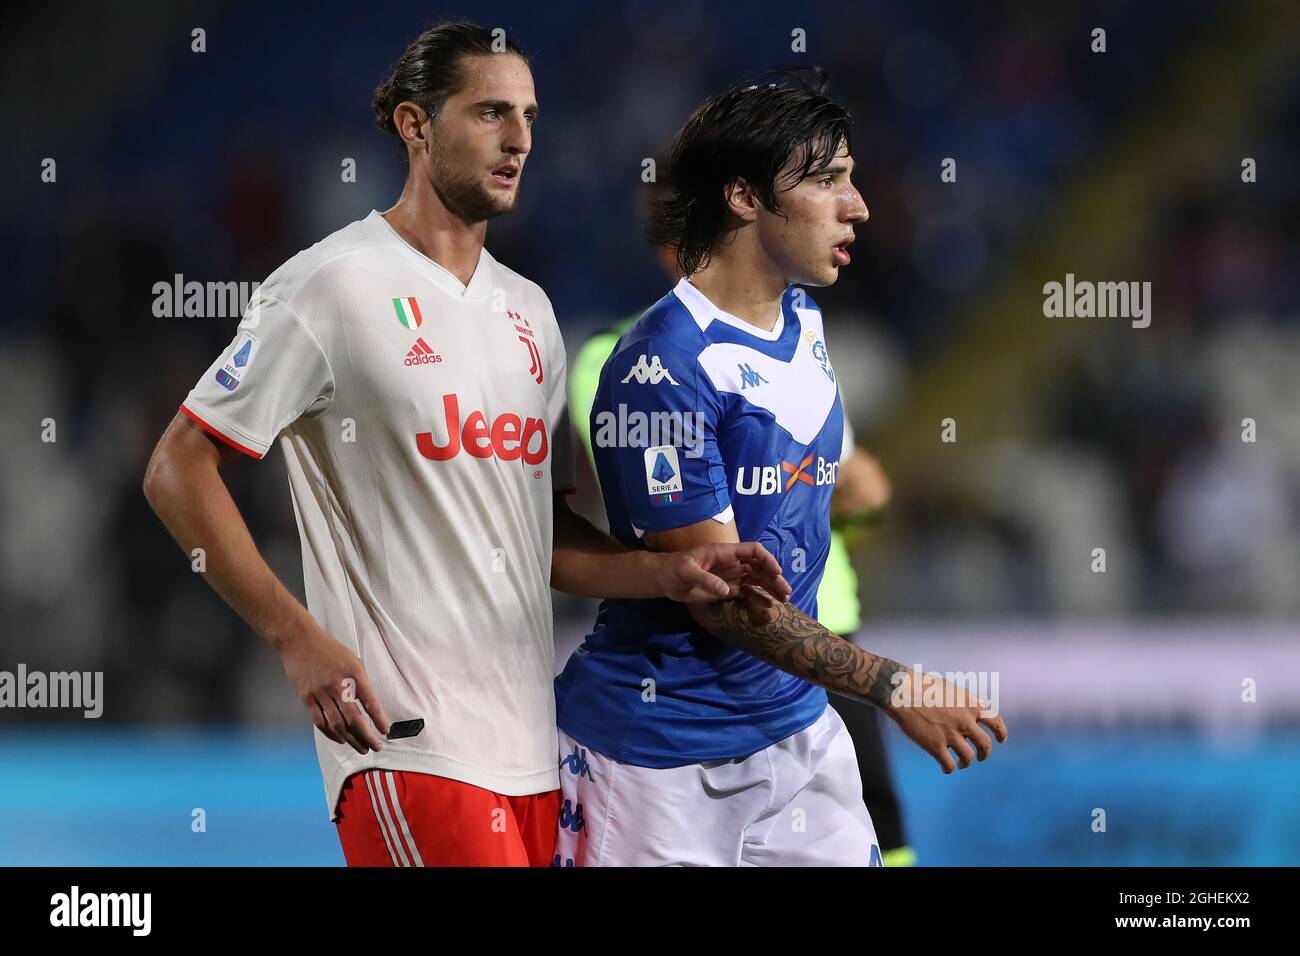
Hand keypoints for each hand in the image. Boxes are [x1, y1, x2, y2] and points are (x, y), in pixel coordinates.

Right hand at [278, 628, 391, 753]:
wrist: (299, 640)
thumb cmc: (330, 650)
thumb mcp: (353, 660)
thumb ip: (361, 682)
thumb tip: (371, 706)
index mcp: (354, 673)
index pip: (370, 702)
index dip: (379, 719)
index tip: (386, 731)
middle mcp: (338, 685)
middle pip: (354, 719)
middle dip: (367, 736)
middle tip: (376, 747)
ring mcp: (320, 693)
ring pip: (338, 724)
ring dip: (351, 740)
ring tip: (362, 748)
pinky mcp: (306, 698)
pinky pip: (320, 722)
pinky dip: (332, 734)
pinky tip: (341, 740)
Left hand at [652, 541, 791, 604]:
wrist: (665, 580)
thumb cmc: (674, 569)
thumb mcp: (687, 572)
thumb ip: (706, 579)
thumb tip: (726, 590)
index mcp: (725, 552)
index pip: (752, 551)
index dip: (766, 559)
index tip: (776, 571)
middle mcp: (732, 563)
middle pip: (760, 567)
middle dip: (774, 578)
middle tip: (786, 592)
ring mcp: (731, 576)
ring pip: (757, 580)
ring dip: (771, 588)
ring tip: (784, 599)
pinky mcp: (728, 589)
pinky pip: (748, 592)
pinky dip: (759, 598)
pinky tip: (768, 605)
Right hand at [883, 670, 1007, 773]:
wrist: (902, 692)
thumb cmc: (923, 686)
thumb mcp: (951, 689)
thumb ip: (964, 701)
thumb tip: (974, 709)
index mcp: (971, 705)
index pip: (995, 722)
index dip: (1001, 733)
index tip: (1001, 739)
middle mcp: (965, 721)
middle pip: (985, 744)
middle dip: (985, 752)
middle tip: (982, 756)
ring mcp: (951, 735)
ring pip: (969, 757)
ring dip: (967, 762)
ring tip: (962, 763)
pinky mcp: (936, 747)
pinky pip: (949, 765)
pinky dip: (949, 768)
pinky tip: (946, 768)